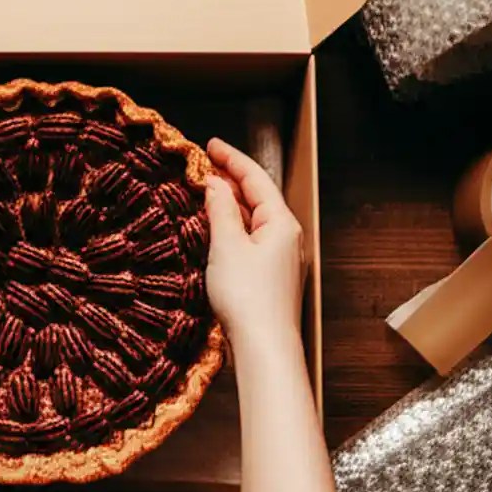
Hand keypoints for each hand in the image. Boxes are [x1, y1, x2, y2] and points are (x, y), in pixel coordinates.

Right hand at [204, 138, 304, 350]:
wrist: (264, 347)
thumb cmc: (247, 297)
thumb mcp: (227, 246)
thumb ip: (220, 210)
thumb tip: (214, 185)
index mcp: (281, 223)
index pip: (256, 179)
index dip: (232, 159)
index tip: (211, 144)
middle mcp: (287, 237)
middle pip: (258, 198)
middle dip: (231, 179)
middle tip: (204, 165)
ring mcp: (281, 259)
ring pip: (254, 220)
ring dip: (230, 204)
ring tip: (206, 192)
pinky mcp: (271, 278)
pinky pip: (252, 240)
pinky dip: (234, 227)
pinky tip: (217, 230)